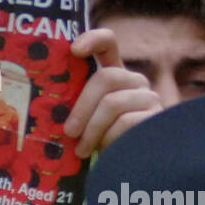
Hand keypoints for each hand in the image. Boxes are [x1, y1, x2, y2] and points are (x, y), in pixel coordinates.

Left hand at [64, 29, 162, 157]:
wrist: (138, 165)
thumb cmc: (105, 140)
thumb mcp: (88, 118)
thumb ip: (77, 104)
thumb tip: (47, 104)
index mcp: (115, 75)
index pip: (108, 43)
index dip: (93, 39)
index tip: (74, 50)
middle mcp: (135, 81)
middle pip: (106, 77)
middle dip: (82, 106)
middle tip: (69, 131)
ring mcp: (150, 98)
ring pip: (113, 103)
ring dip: (93, 129)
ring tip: (82, 149)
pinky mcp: (157, 118)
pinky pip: (127, 122)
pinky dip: (110, 138)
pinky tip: (107, 151)